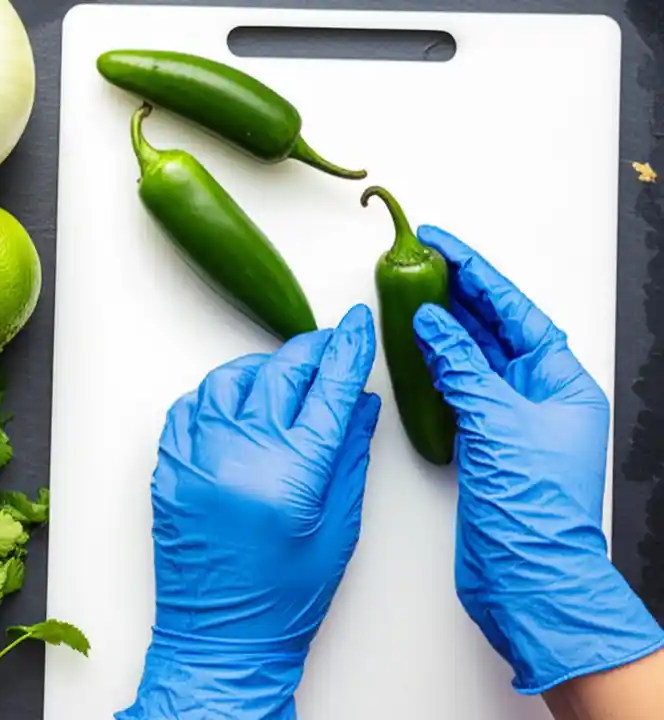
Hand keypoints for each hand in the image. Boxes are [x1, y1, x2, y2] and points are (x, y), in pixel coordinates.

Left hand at [119, 305, 380, 719]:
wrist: (220, 635)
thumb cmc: (285, 595)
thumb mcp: (339, 527)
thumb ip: (350, 456)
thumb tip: (359, 402)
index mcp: (292, 473)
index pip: (327, 389)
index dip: (347, 350)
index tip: (357, 325)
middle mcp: (240, 454)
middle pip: (281, 374)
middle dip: (310, 352)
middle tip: (328, 346)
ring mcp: (197, 456)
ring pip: (232, 379)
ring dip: (263, 368)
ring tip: (284, 376)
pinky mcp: (170, 466)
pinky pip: (192, 406)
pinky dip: (218, 393)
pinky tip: (239, 400)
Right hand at [413, 226, 663, 693]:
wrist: (527, 578)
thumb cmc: (533, 512)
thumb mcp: (497, 423)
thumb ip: (461, 366)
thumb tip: (433, 321)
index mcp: (563, 383)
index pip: (516, 311)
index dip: (478, 272)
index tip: (442, 243)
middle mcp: (540, 396)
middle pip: (495, 328)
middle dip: (458, 292)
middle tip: (419, 258)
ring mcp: (511, 419)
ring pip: (473, 356)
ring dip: (443, 325)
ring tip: (411, 291)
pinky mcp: (484, 443)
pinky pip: (458, 388)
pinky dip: (435, 365)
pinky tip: (415, 346)